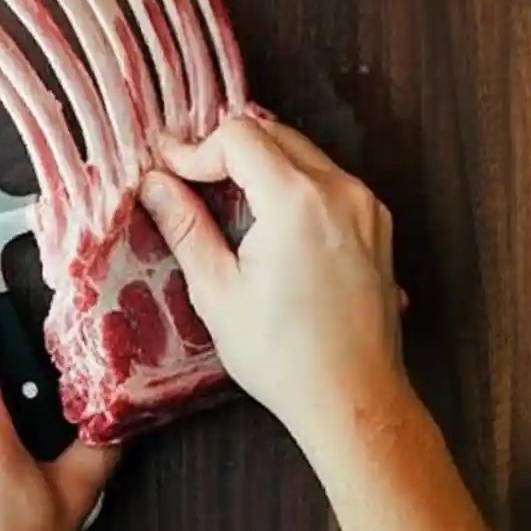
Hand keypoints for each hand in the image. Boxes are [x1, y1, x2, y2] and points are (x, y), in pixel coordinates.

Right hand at [138, 116, 408, 440]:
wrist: (354, 398)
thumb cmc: (283, 356)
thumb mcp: (218, 291)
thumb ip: (185, 226)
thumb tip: (153, 184)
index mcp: (297, 200)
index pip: (238, 136)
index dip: (194, 149)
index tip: (166, 170)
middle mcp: (341, 190)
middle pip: (273, 133)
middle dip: (225, 150)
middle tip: (188, 180)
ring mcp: (366, 206)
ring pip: (303, 153)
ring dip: (260, 164)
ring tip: (224, 202)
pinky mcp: (377, 225)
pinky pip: (328, 181)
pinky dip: (292, 184)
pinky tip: (267, 222)